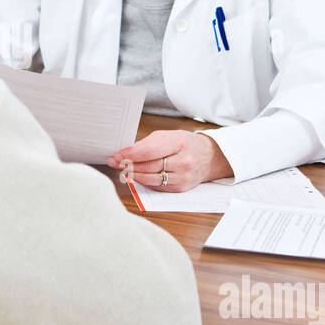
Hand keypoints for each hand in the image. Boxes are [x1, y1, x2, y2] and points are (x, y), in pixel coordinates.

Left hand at [107, 130, 231, 192]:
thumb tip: (126, 153)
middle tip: (115, 163)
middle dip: (128, 165)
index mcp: (179, 143)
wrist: (209, 157)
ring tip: (123, 170)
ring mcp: (183, 177)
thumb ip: (149, 144)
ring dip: (133, 175)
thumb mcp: (170, 136)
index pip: (149, 151)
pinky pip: (157, 186)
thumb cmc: (187, 144)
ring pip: (151, 179)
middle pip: (148, 166)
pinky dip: (144, 181)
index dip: (130, 155)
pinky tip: (136, 176)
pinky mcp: (180, 188)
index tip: (117, 156)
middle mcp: (183, 162)